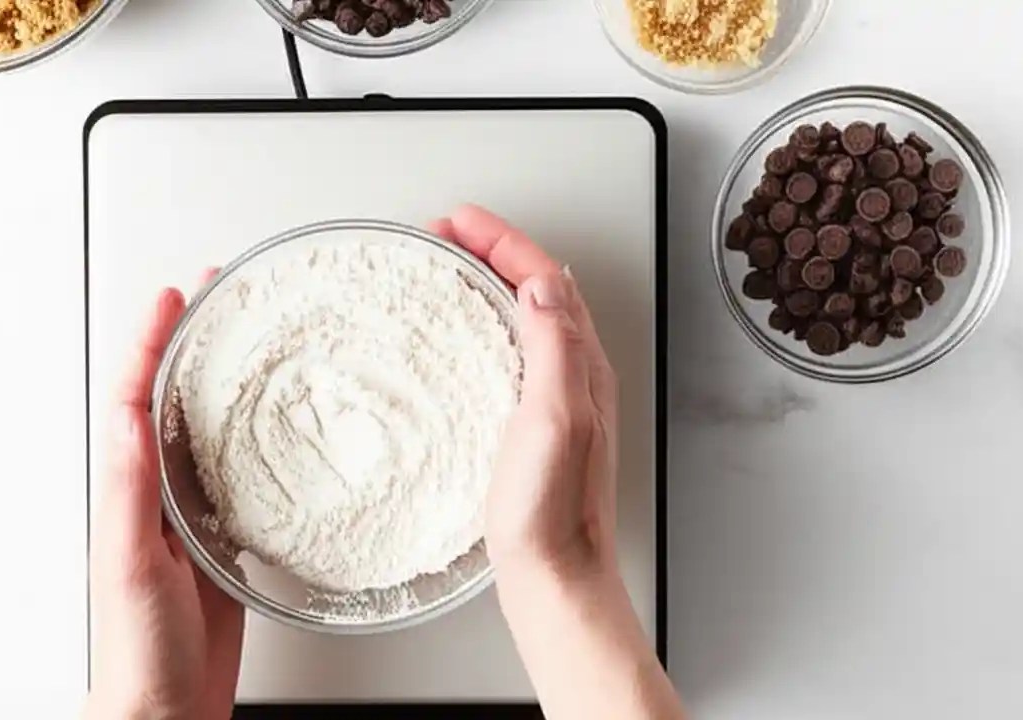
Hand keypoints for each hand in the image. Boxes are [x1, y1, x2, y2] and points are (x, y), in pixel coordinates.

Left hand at [85, 285, 243, 719]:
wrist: (168, 714)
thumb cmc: (139, 653)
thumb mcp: (129, 564)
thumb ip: (129, 492)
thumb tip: (128, 417)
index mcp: (130, 492)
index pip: (136, 399)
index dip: (151, 343)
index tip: (172, 298)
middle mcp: (159, 495)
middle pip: (173, 400)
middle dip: (191, 343)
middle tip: (218, 296)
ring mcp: (193, 516)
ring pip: (209, 430)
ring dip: (225, 381)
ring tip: (250, 339)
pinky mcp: (226, 540)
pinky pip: (243, 475)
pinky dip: (258, 438)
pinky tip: (282, 428)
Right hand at [432, 205, 682, 719]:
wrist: (555, 574)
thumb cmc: (553, 511)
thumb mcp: (555, 421)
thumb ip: (555, 349)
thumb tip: (541, 285)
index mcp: (579, 365)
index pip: (545, 278)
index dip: (501, 240)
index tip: (458, 222)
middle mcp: (574, 374)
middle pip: (537, 286)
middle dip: (492, 249)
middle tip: (443, 235)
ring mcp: (556, 396)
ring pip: (524, 314)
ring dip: (489, 280)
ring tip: (447, 267)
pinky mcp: (533, 419)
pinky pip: (511, 347)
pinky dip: (485, 320)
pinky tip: (461, 335)